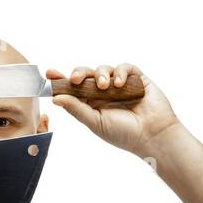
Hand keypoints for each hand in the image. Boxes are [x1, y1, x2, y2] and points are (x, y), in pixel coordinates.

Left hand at [48, 64, 180, 156]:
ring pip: (103, 69)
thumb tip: (56, 99)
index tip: (49, 74)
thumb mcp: (95, 123)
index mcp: (92, 104)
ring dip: (100, 75)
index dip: (61, 80)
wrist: (152, 135)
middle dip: (79, 73)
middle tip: (75, 79)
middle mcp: (104, 93)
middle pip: (86, 75)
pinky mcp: (136, 78)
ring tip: (104, 86)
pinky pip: (124, 67)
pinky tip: (118, 84)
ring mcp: (120, 84)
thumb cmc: (124, 134)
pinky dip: (119, 72)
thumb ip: (77, 109)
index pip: (74, 88)